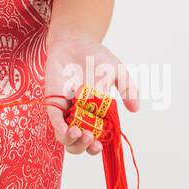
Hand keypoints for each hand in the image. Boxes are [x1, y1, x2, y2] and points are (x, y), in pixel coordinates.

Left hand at [42, 30, 138, 156]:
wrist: (76, 41)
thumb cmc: (97, 57)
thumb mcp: (118, 72)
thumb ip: (128, 89)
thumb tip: (135, 109)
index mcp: (97, 115)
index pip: (95, 139)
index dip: (96, 147)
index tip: (100, 145)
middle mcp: (80, 116)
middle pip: (77, 144)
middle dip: (84, 147)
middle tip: (91, 137)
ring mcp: (66, 109)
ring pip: (64, 136)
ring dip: (72, 140)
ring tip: (80, 132)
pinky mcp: (53, 101)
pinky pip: (54, 119)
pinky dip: (60, 127)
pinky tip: (68, 128)